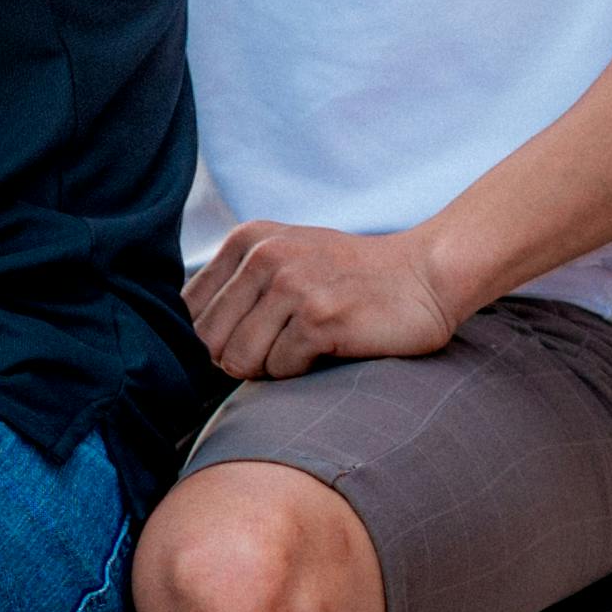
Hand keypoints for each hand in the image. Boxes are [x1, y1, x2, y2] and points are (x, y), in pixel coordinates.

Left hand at [186, 219, 474, 379]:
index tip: (253, 338)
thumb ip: (236, 289)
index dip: (215, 340)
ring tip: (306, 344)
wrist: (426, 276)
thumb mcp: (285, 261)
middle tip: (283, 346)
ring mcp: (291, 284)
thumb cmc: (349, 280)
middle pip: (209, 343)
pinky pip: (280, 369)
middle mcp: (264, 256)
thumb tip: (185, 346)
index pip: (190, 313)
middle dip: (240, 359)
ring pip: (239, 361)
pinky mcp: (318, 317)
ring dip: (272, 367)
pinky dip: (302, 371)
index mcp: (247, 240)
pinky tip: (331, 346)